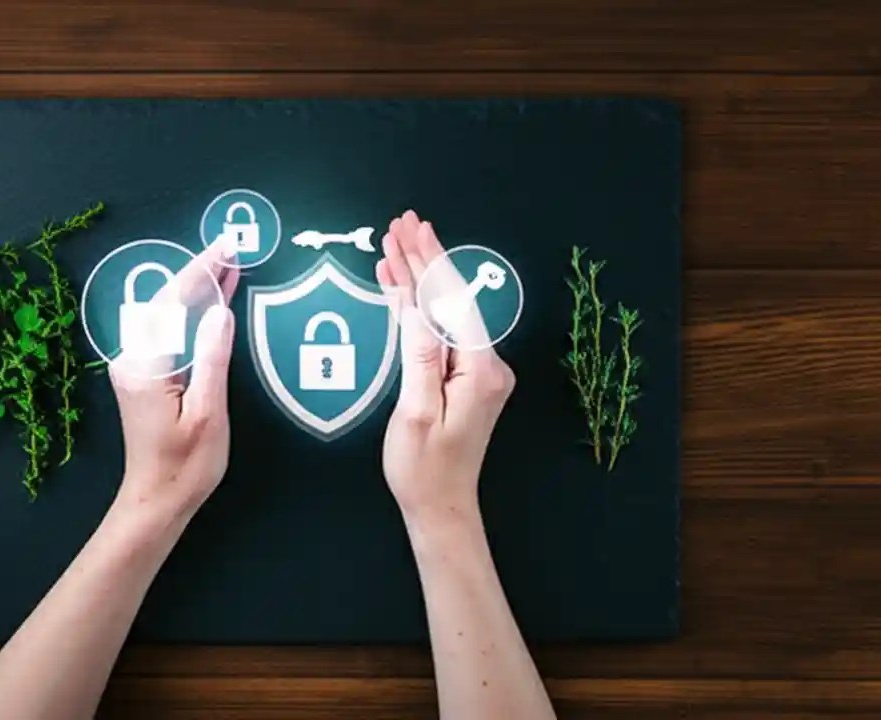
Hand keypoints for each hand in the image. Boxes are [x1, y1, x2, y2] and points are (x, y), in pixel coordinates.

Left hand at [109, 243, 239, 517]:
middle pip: (165, 303)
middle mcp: (133, 360)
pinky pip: (168, 334)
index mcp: (146, 365)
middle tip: (232, 249)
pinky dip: (191, 314)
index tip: (225, 249)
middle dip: (199, 274)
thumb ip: (213, 358)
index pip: (172, 303)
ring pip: (166, 316)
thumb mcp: (208, 413)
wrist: (156, 502)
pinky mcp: (145, 377)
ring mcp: (136, 368)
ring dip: (196, 291)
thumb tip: (221, 311)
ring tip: (228, 267)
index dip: (200, 272)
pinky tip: (213, 304)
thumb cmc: (185, 465)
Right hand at [376, 210, 515, 521]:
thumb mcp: (417, 410)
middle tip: (401, 223)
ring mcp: (477, 371)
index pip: (451, 301)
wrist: (440, 507)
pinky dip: (418, 308)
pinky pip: (440, 332)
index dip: (429, 262)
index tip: (410, 231)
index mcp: (479, 369)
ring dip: (418, 278)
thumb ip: (418, 354)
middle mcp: (486, 365)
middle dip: (425, 259)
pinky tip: (399, 287)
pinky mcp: (464, 379)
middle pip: (451, 299)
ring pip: (444, 312)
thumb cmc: (424, 468)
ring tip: (394, 244)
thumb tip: (414, 306)